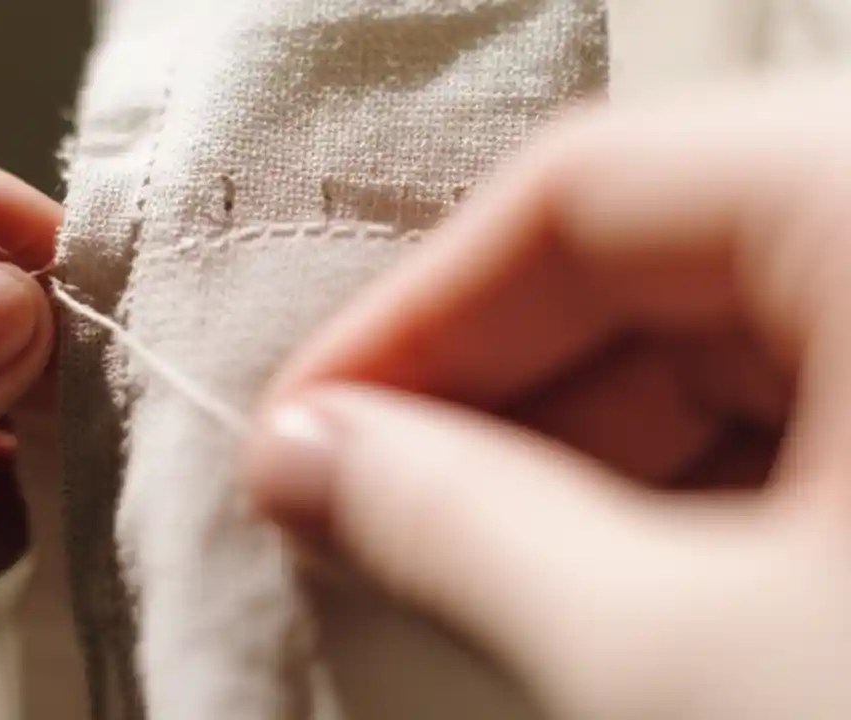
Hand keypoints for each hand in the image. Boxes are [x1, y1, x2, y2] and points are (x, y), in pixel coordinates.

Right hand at [245, 77, 850, 718]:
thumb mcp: (674, 656)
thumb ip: (461, 525)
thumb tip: (306, 459)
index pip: (587, 190)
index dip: (413, 316)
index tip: (304, 422)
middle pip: (662, 265)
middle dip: (495, 402)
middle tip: (363, 507)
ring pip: (737, 343)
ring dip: (587, 460)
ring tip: (468, 558)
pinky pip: (819, 411)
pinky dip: (700, 492)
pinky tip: (617, 578)